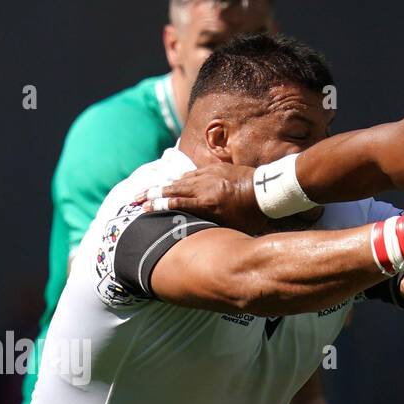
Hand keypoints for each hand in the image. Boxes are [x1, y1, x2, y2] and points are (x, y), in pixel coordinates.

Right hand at [135, 163, 262, 232]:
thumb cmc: (252, 215)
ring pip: (181, 179)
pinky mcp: (215, 168)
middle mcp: (205, 187)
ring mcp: (209, 176)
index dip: (158, 205)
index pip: (176, 203)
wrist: (268, 191)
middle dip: (152, 194)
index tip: (144, 208)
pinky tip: (175, 182)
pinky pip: (193, 173)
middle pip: (173, 189)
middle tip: (136, 198)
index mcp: (207, 203)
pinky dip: (182, 178)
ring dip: (164, 185)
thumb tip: (200, 235)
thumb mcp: (232, 227)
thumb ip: (213, 227)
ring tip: (150, 190)